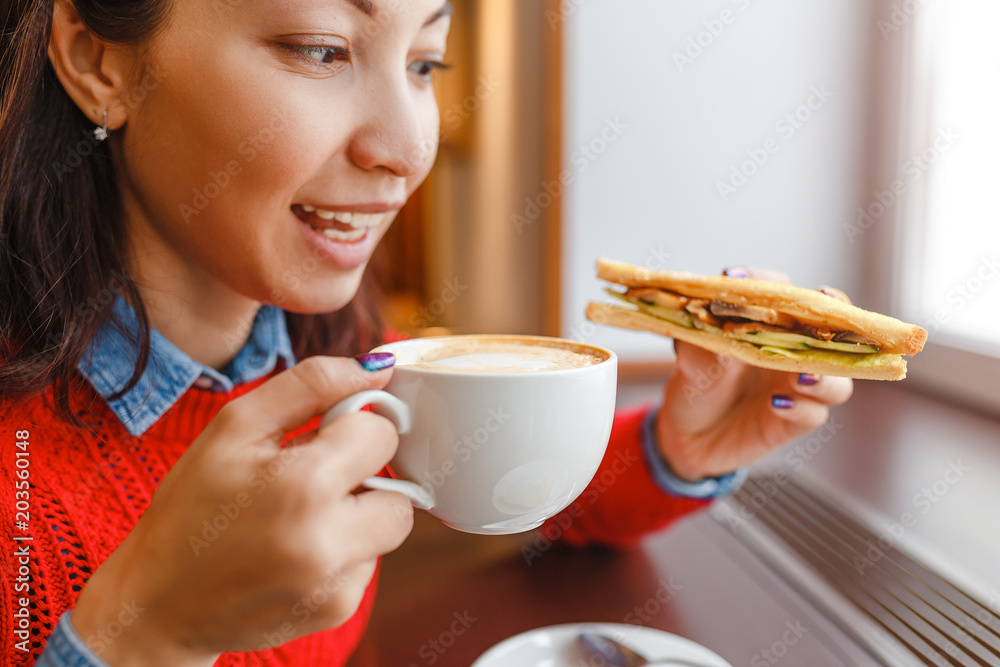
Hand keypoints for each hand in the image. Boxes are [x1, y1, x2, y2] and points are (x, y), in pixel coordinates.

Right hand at [71, 357, 413, 665]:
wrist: (159, 602)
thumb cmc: (193, 505)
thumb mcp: (236, 427)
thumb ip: (311, 385)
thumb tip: (377, 368)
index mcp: (303, 485)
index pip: (381, 434)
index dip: (352, 427)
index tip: (320, 436)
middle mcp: (328, 541)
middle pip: (399, 490)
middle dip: (363, 476)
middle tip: (311, 479)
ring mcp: (336, 583)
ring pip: (389, 526)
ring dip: (358, 514)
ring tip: (301, 516)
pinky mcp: (338, 609)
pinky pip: (369, 562)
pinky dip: (344, 550)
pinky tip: (296, 550)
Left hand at [654, 267, 853, 481]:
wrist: (689, 435)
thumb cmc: (697, 384)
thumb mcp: (692, 359)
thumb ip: (705, 341)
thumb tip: (716, 318)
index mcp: (772, 323)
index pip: (780, 291)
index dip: (762, 281)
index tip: (737, 278)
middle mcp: (796, 349)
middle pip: (833, 325)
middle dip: (834, 313)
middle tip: (824, 302)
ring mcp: (802, 383)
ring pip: (838, 376)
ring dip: (825, 373)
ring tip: (801, 374)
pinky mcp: (800, 418)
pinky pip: (814, 413)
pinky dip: (801, 407)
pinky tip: (776, 404)